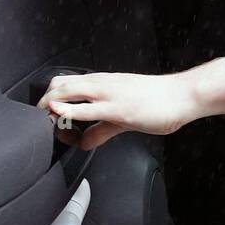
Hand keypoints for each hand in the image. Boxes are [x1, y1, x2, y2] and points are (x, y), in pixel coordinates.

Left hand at [36, 59, 224, 150]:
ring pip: (68, 91)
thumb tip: (86, 141)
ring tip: (46, 122)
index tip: (49, 118)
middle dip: (42, 103)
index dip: (50, 98)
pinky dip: (67, 111)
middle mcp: (102, 84)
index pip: (66, 83)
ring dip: (50, 106)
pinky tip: (57, 113)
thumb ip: (102, 129)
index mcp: (103, 82)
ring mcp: (109, 94)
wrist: (183, 96)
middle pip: (59, 84)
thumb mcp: (124, 117)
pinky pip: (87, 109)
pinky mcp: (118, 108)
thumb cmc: (159, 100)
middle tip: (41, 122)